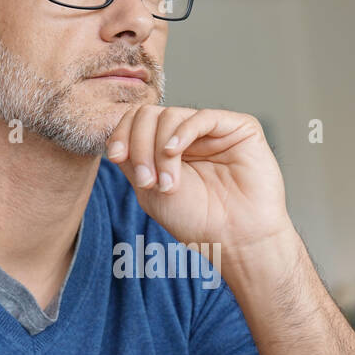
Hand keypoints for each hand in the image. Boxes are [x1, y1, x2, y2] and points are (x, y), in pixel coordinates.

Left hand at [104, 106, 292, 255]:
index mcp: (168, 148)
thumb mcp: (150, 192)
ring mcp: (214, 130)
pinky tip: (172, 152)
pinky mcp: (239, 128)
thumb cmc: (198, 222)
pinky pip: (202, 117)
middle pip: (149, 115)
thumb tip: (115, 135)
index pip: (137, 122)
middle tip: (145, 181)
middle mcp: (190, 135)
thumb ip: (132, 160)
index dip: (122, 134)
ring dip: (159, 150)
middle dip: (139, 146)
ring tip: (167, 184)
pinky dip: (181, 133)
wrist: (236, 239)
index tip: (116, 157)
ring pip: (171, 115)